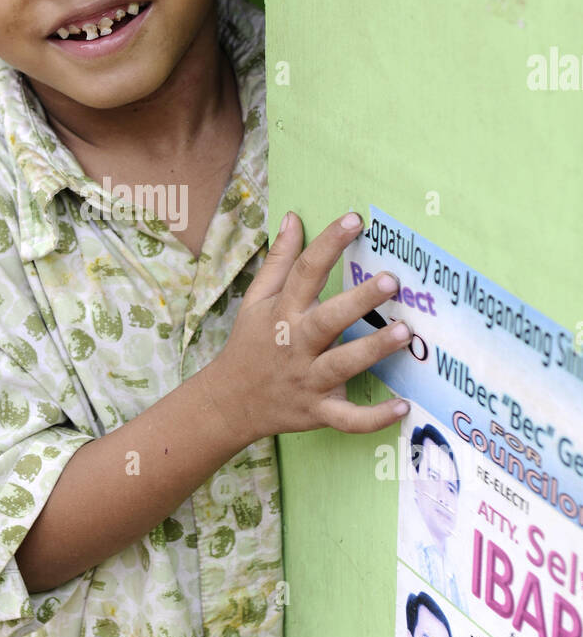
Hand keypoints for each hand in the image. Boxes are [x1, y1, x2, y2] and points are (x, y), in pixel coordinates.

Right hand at [205, 210, 411, 440]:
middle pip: (328, 320)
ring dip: (373, 350)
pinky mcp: (318, 411)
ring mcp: (307, 380)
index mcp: (282, 313)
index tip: (354, 219)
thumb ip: (279, 261)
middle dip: (359, 301)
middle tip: (391, 281)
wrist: (230, 402)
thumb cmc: (250, 344)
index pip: (305, 272)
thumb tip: (293, 218)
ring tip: (405, 332)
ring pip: (342, 365)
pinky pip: (347, 418)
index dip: (328, 244)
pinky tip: (403, 407)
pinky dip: (373, 418)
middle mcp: (295, 345)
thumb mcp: (256, 300)